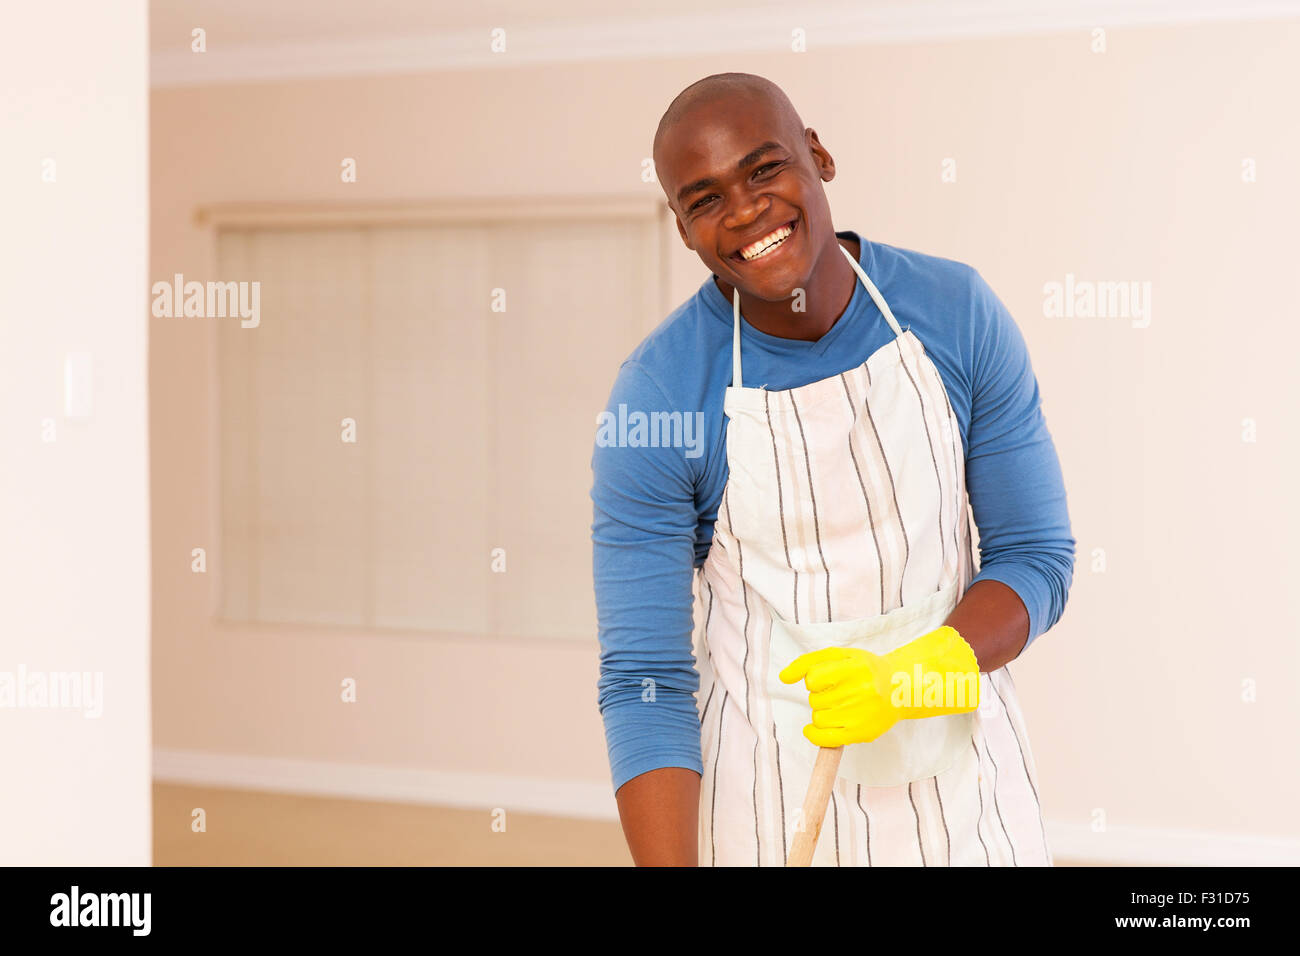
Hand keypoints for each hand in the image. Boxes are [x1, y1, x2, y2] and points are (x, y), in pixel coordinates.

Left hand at [778, 626, 980, 746]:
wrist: (900, 688)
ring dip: (821, 712)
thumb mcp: (839, 655)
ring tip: (839, 706)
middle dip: (820, 696)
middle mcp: (861, 691)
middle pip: (815, 700)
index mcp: (855, 667)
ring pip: (818, 718)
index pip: (813, 679)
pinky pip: (825, 739)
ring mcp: (861, 715)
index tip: (825, 680)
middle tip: (839, 692)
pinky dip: (814, 734)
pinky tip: (812, 728)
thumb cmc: (865, 669)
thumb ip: (807, 662)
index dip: (814, 680)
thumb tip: (783, 677)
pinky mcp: (862, 734)